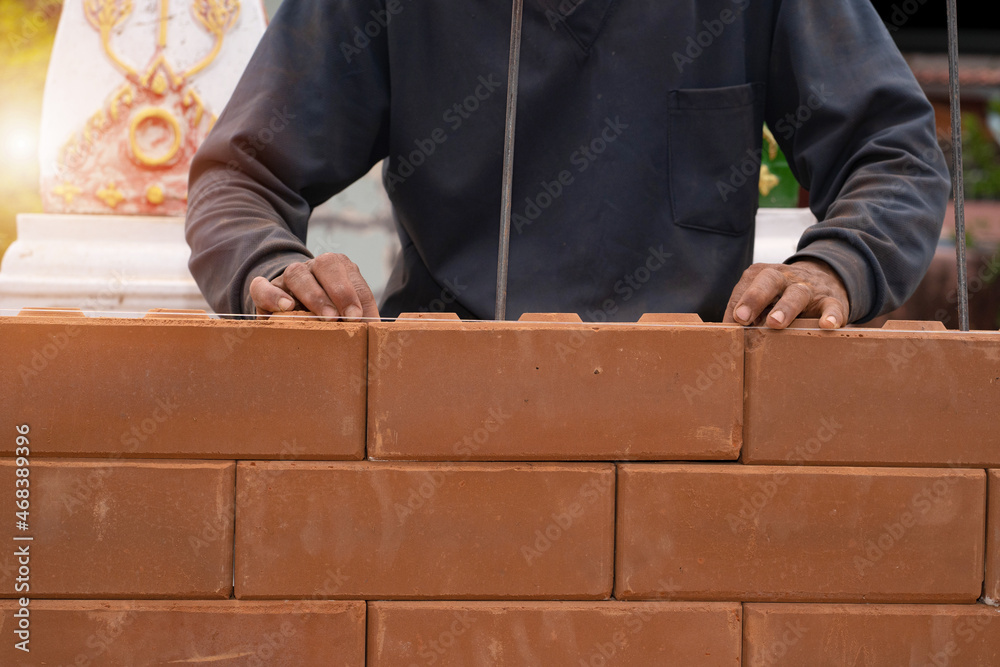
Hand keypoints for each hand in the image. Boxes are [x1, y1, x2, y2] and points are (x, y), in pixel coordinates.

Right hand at [250, 253, 379, 319]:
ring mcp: (288, 276)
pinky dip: (272, 295)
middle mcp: (314, 267)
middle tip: (347, 317)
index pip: (352, 276)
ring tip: (325, 317)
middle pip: (326, 264)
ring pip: (297, 273)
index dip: (357, 295)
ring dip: (313, 295)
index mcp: (339, 268)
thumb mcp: (346, 312)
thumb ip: (360, 318)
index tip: (359, 317)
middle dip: (340, 291)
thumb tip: (376, 333)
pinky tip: (286, 309)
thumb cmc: (328, 313)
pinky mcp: (265, 289)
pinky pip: (262, 286)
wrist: (290, 306)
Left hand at [723, 260, 849, 328]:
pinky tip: (826, 325)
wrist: (826, 277)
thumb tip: (725, 336)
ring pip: (797, 293)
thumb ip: (746, 313)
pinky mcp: (832, 300)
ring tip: (775, 323)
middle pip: (769, 280)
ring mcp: (809, 288)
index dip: (736, 304)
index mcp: (763, 275)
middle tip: (742, 318)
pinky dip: (831, 315)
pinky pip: (833, 306)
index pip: (745, 286)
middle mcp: (785, 278)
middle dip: (754, 298)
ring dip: (785, 308)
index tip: (729, 323)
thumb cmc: (783, 295)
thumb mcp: (764, 297)